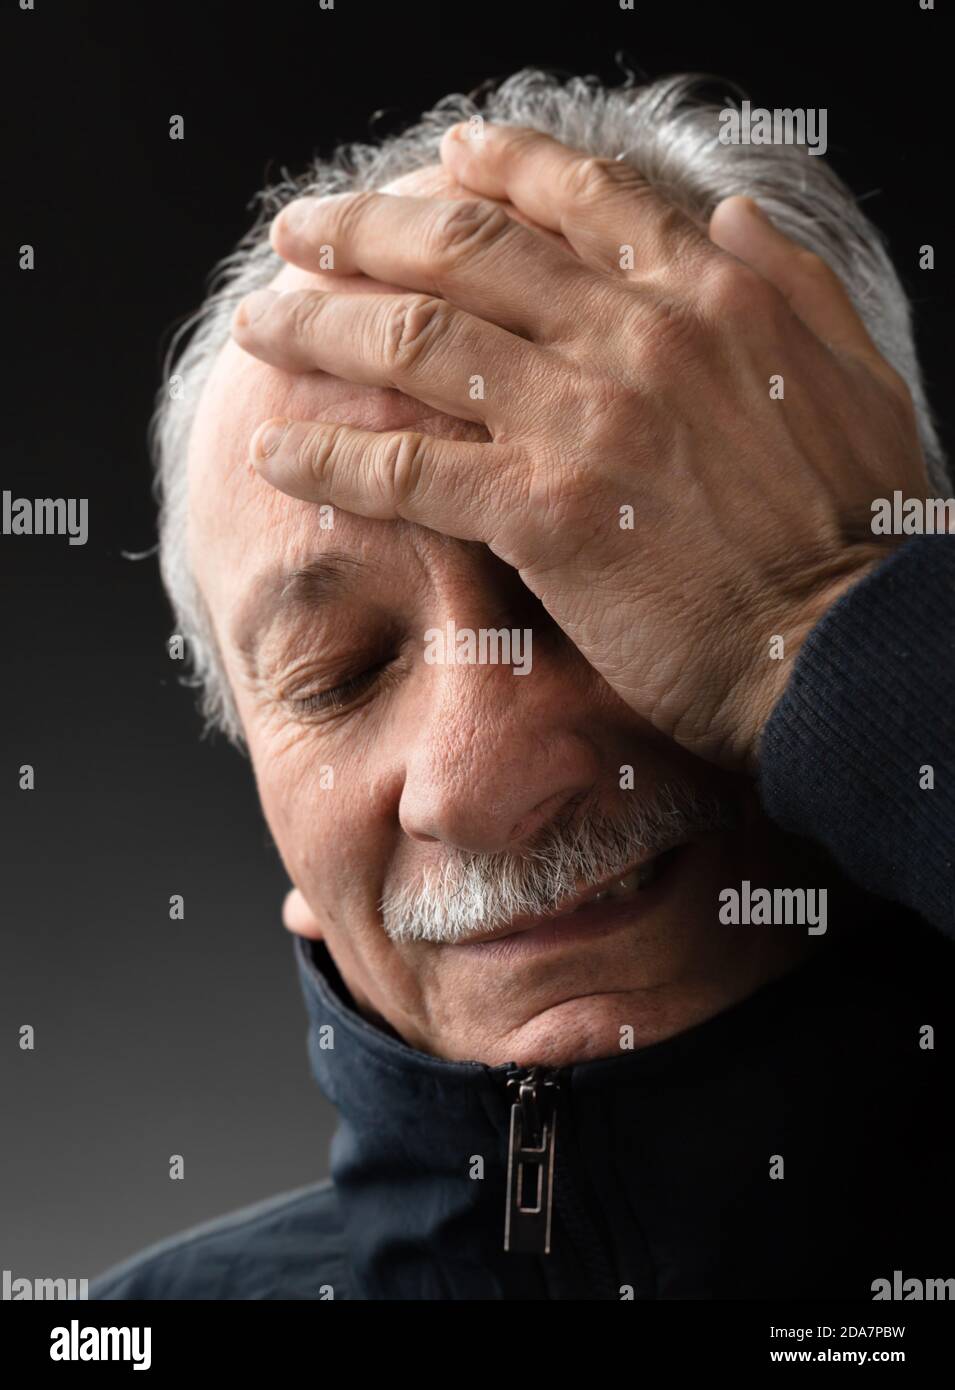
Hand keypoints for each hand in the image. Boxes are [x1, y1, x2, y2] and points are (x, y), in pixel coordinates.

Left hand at [232, 124, 928, 769]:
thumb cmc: (855, 533)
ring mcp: (586, 420)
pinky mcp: (545, 513)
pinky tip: (278, 451)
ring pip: (418, 343)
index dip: (498, 169)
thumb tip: (730, 215)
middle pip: (467, 253)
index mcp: (711, 296)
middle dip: (365, 231)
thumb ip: (791, 284)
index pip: (581, 200)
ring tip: (262, 323)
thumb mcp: (856, 377)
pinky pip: (408, 467)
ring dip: (322, 324)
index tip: (439, 160)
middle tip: (299, 231)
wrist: (844, 649)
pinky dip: (332, 454)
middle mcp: (637, 336)